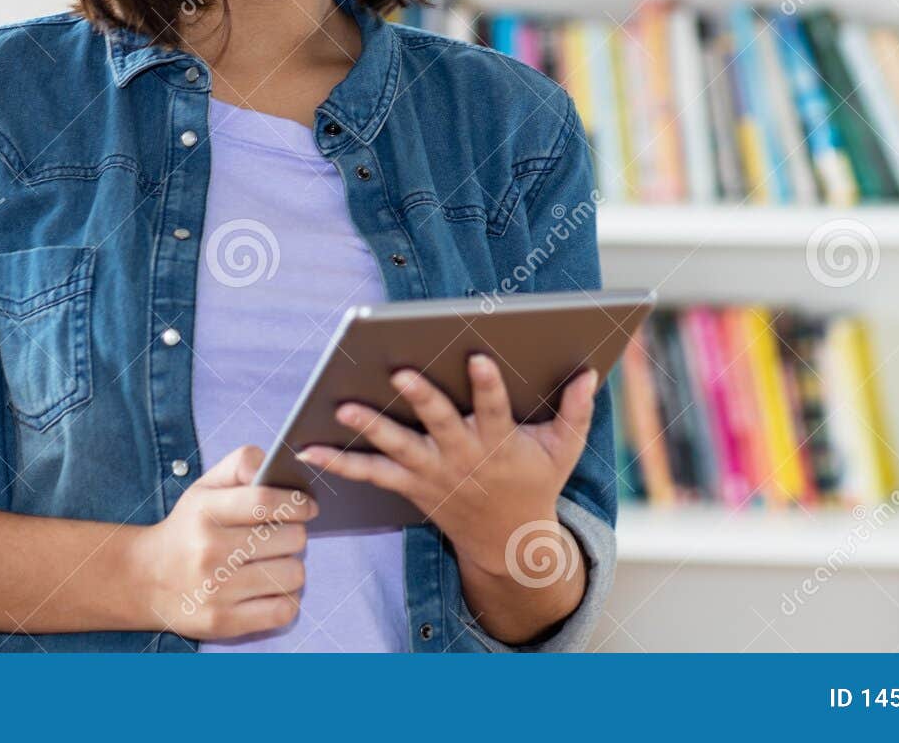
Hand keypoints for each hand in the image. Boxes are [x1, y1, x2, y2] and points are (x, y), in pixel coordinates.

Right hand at [137, 444, 315, 639]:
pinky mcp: (223, 623)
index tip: (307, 507)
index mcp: (204, 512)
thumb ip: (242, 463)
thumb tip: (275, 467)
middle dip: (295, 534)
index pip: (265, 501)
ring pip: (292, 574)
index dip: (297, 503)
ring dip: (292, 566)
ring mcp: (216, 591)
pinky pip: (283, 610)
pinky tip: (271, 588)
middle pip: (289, 538)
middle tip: (282, 536)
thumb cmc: (188, 527)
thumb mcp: (205, 486)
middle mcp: (209, 552)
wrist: (143, 579)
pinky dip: (286, 598)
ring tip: (274, 562)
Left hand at [297, 356, 598, 576]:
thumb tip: (591, 372)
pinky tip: (308, 446)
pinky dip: (339, 462)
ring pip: (397, 447)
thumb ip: (577, 411)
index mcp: (498, 442)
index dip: (487, 384)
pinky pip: (370, 473)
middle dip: (421, 398)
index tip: (478, 356)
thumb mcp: (564, 450)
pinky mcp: (410, 484)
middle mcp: (461, 455)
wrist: (507, 541)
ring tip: (343, 407)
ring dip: (369, 427)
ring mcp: (432, 471)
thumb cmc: (535, 483)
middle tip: (400, 372)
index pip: (494, 408)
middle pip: (439, 423)